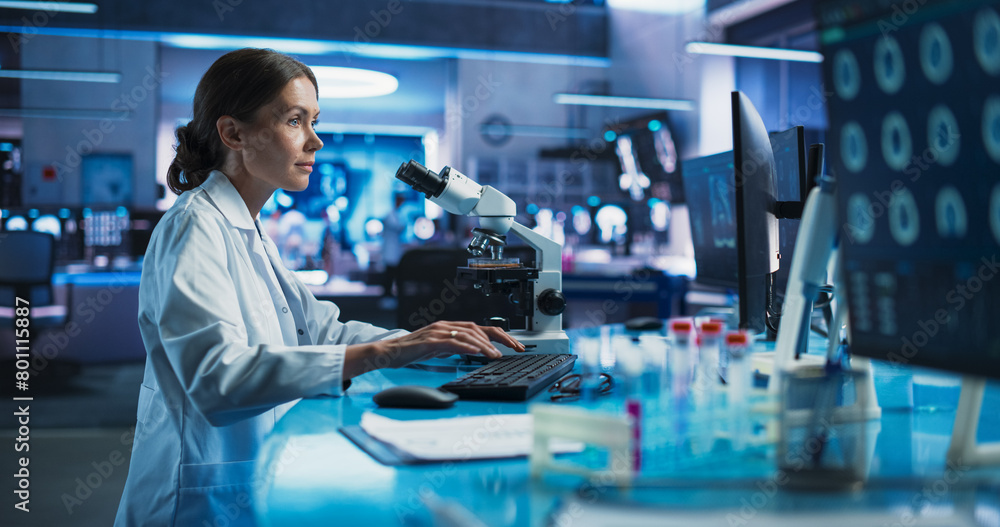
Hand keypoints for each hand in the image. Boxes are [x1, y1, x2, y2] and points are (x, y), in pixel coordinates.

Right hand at [344, 321, 525, 377]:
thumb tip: (472, 351)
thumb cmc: (411, 351)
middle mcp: (446, 325)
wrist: (388, 353)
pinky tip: (476, 352)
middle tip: (516, 349)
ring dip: (485, 345)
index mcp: (450, 326)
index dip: (500, 336)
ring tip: (497, 355)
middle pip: (479, 328)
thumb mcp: (439, 349)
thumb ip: (454, 347)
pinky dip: (466, 346)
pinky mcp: (430, 341)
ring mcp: (438, 331)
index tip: (515, 346)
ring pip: (468, 334)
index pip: (480, 328)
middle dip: (501, 339)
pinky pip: (452, 342)